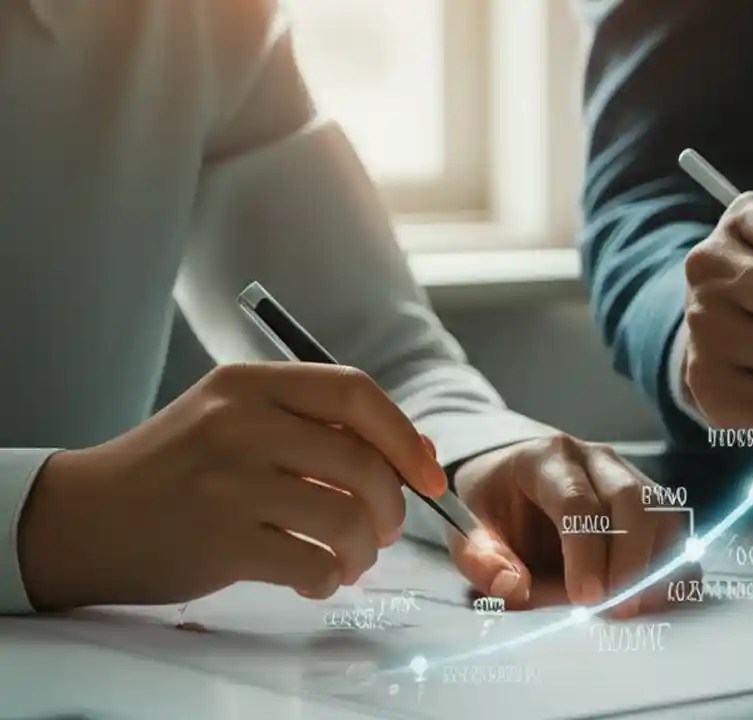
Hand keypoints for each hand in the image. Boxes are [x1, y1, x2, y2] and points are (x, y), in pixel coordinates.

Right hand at [18, 363, 446, 608]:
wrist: (87, 517)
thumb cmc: (177, 469)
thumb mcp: (235, 419)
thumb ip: (317, 426)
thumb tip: (418, 451)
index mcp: (251, 384)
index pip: (357, 393)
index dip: (406, 437)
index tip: (428, 475)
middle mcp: (241, 424)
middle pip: (363, 463)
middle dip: (392, 507)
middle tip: (385, 530)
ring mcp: (230, 483)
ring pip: (346, 519)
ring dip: (364, 550)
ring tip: (350, 559)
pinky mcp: (221, 541)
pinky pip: (313, 564)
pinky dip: (328, 579)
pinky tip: (314, 578)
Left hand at [448, 435, 697, 617]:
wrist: (514, 478)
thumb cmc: (495, 506)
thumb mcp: (469, 529)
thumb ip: (482, 560)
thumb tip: (515, 589)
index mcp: (546, 459)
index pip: (576, 500)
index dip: (585, 551)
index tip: (586, 596)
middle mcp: (596, 459)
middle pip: (632, 500)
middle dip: (632, 558)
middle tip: (620, 608)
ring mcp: (629, 475)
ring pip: (663, 513)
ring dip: (658, 565)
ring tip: (640, 608)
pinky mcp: (650, 501)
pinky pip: (676, 531)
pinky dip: (674, 566)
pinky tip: (658, 598)